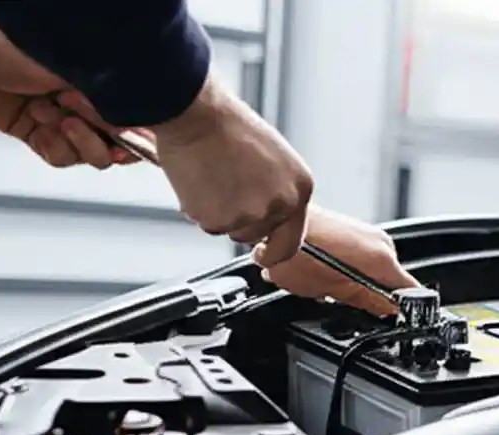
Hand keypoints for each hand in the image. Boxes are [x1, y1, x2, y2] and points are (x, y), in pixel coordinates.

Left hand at [0, 0, 146, 168]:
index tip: (137, 142)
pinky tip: (38, 124)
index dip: (139, 135)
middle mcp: (85, 105)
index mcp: (99, 85)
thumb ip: (106, 99)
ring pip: (90, 156)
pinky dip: (53, 146)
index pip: (134, 119)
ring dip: (75, 140)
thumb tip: (133, 123)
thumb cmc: (16, 50)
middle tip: (88, 127)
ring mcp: (64, 124)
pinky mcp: (40, 138)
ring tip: (52, 115)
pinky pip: (61, 158)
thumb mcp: (73, 71)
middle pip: (116, 144)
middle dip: (102, 139)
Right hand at [153, 74, 312, 267]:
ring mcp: (250, 215)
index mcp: (300, 188)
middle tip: (226, 188)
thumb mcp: (274, 160)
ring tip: (215, 178)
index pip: (293, 240)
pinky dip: (200, 208)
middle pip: (257, 235)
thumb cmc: (230, 127)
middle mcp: (280, 205)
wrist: (198, 115)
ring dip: (220, 213)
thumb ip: (278, 192)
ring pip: (231, 230)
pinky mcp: (219, 219)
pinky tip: (202, 180)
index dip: (274, 251)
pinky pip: (207, 225)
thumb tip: (269, 217)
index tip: (263, 254)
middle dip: (240, 220)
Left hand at [258, 206, 419, 315]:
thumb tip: (387, 308)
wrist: (277, 223)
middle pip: (389, 281)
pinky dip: (342, 266)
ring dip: (351, 279)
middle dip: (368, 293)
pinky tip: (318, 267)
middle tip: (341, 298)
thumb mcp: (334, 290)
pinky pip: (357, 256)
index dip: (402, 308)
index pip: (411, 291)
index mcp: (383, 260)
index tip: (388, 316)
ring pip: (370, 269)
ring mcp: (367, 233)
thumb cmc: (300, 255)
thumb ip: (367, 301)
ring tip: (322, 280)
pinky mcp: (352, 228)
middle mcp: (381, 242)